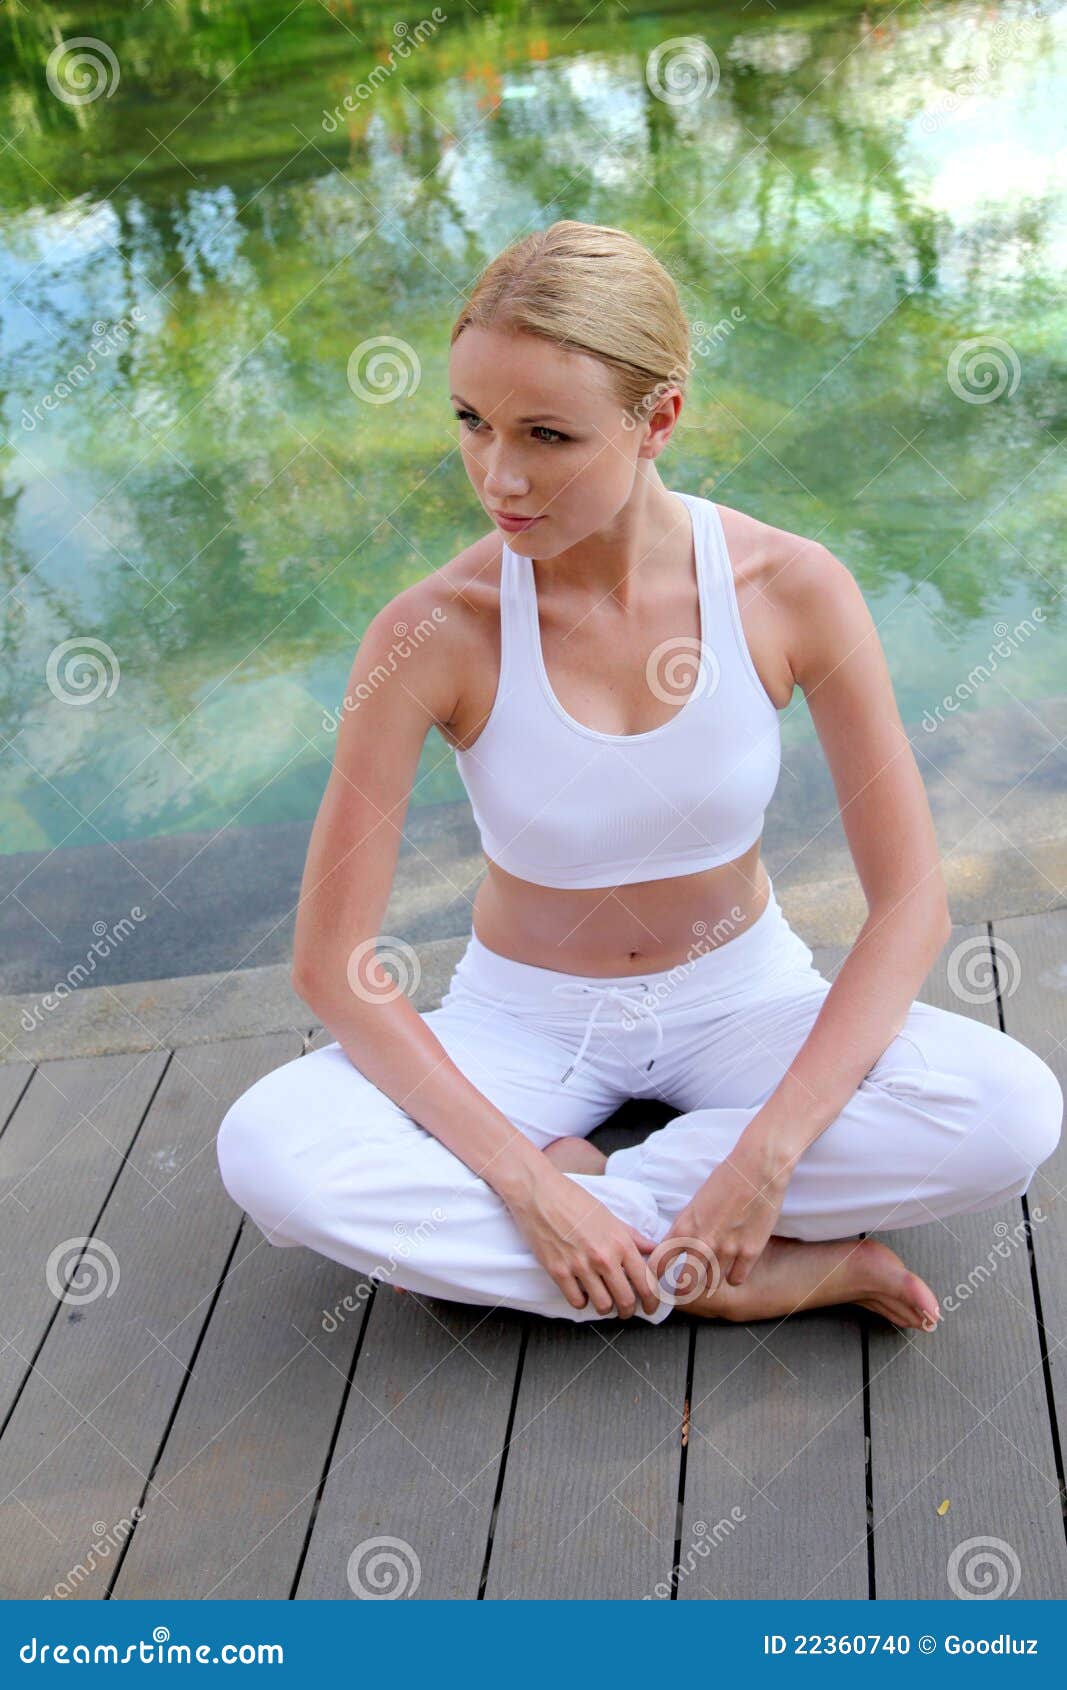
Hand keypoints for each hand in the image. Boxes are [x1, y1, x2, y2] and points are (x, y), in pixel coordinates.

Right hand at [505, 1167, 662, 1318]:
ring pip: (602, 1305)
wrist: (540, 1193)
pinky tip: (582, 1293)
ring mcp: (580, 1266)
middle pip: (625, 1300)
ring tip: (603, 1302)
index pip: (645, 1282)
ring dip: (605, 1308)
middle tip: (625, 1310)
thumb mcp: (610, 1216)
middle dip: (628, 1310)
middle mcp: (603, 1257)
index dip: (651, 1300)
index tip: (649, 1306)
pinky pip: (576, 1301)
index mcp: (620, 1242)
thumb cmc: (575, 1200)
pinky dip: (582, 1302)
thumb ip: (633, 1237)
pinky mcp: (558, 1271)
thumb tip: (654, 1249)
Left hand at [656, 1131, 796, 1291]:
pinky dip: (734, 1276)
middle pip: (684, 1284)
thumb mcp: (696, 1202)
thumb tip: (678, 1245)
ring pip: (711, 1284)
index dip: (657, 1275)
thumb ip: (687, 1226)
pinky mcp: (750, 1252)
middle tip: (684, 1290)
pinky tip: (735, 1267)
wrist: (757, 1168)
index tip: (660, 1279)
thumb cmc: (726, 1178)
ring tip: (712, 1274)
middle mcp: (702, 1242)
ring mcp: (726, 1249)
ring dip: (711, 1281)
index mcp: (684, 1226)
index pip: (659, 1263)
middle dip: (682, 1290)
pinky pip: (736, 1279)